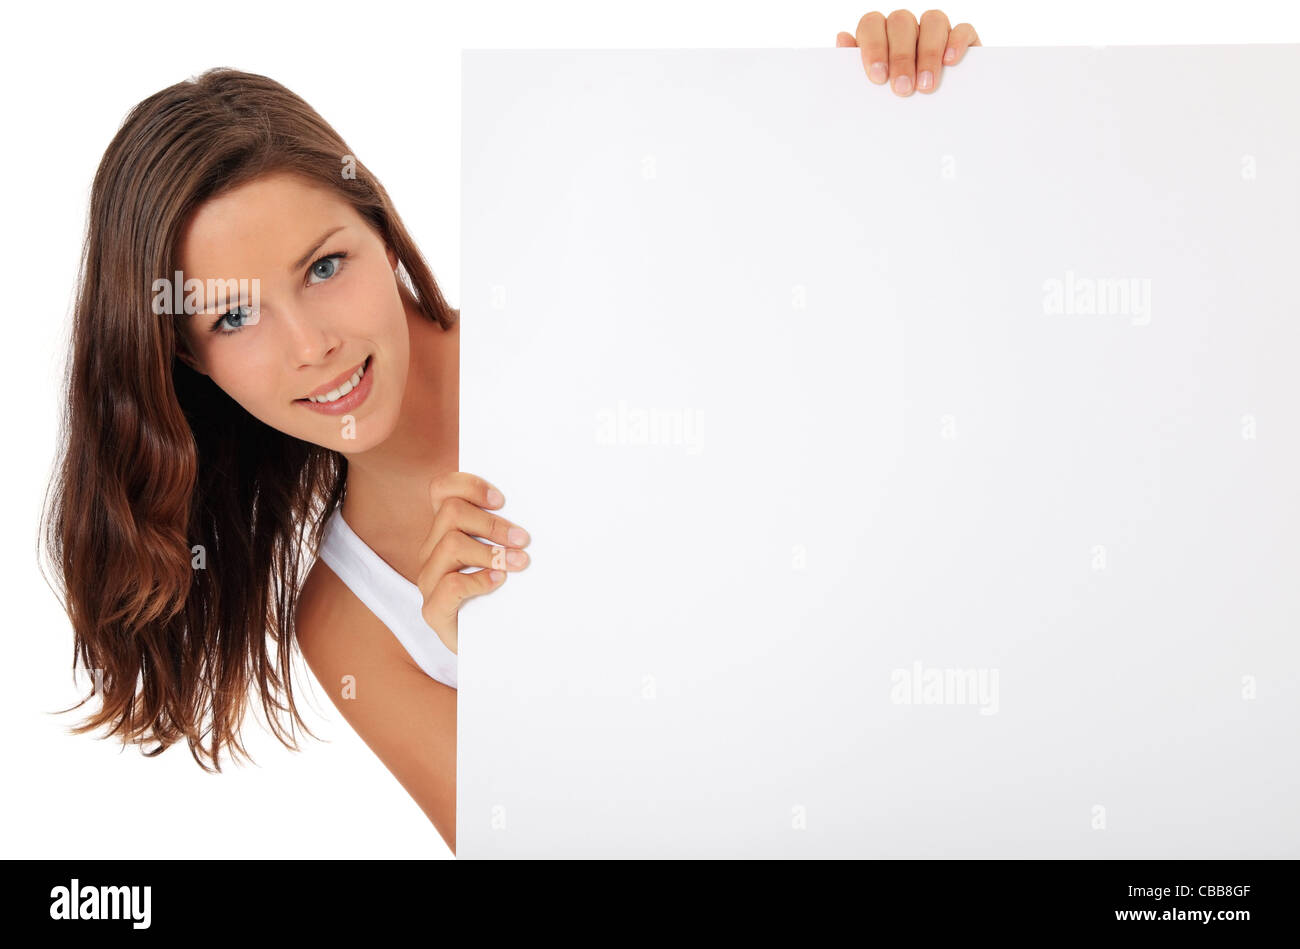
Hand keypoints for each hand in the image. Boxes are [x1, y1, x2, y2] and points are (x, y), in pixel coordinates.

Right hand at [416, 471, 531, 654]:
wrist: (492, 646)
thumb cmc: (502, 595)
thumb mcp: (505, 556)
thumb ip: (507, 532)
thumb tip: (536, 510)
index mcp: (445, 530)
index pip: (442, 489)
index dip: (470, 486)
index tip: (502, 501)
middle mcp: (431, 551)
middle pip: (451, 513)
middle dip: (493, 524)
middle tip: (523, 540)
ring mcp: (429, 581)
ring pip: (451, 544)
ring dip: (491, 552)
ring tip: (519, 564)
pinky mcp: (433, 610)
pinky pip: (450, 585)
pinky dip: (479, 580)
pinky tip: (499, 583)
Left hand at [836, 10, 980, 95]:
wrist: (931, 125)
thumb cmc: (895, 105)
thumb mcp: (872, 92)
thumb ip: (855, 67)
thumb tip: (842, 38)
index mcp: (881, 37)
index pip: (872, 24)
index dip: (873, 47)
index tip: (877, 77)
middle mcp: (907, 29)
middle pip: (901, 22)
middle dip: (901, 57)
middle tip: (902, 89)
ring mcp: (935, 31)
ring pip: (933, 20)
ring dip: (928, 53)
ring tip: (926, 86)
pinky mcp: (963, 39)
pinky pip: (963, 29)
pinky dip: (956, 42)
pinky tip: (950, 62)